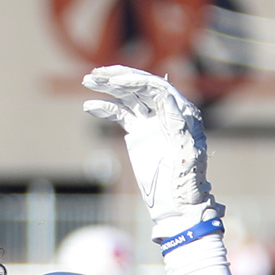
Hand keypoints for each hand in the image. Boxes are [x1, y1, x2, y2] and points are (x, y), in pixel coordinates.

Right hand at [82, 66, 222, 241]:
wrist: (177, 201)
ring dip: (109, 87)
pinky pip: (122, 114)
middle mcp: (166, 112)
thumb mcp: (186, 155)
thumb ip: (179, 128)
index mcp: (182, 113)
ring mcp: (152, 122)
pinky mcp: (140, 133)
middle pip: (141, 87)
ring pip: (129, 97)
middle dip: (119, 78)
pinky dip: (106, 108)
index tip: (115, 82)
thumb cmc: (187, 182)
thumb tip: (168, 101)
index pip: (157, 88)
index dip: (136, 81)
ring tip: (87, 80)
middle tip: (96, 73)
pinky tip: (89, 106)